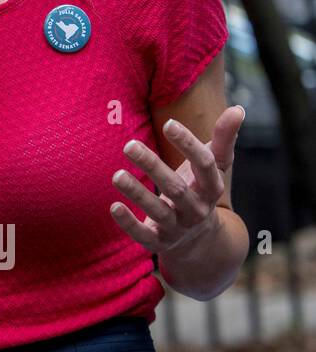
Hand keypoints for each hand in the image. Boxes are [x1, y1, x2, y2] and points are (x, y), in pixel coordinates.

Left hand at [110, 104, 244, 255]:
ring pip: (158, 212)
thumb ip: (223, 139)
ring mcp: (177, 228)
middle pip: (176, 188)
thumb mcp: (215, 167)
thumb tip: (238, 108)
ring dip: (137, 194)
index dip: (189, 144)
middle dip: (153, 167)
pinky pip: (143, 235)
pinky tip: (113, 206)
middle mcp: (196, 209)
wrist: (202, 243)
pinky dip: (128, 223)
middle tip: (129, 145)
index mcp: (211, 188)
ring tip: (116, 175)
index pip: (205, 165)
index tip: (169, 123)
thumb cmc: (201, 191)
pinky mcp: (159, 242)